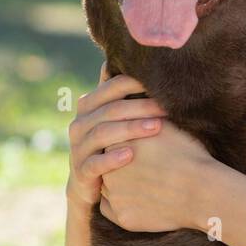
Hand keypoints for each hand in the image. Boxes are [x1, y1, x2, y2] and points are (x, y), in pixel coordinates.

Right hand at [66, 63, 166, 211]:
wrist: (89, 184)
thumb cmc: (109, 144)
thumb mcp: (113, 119)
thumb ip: (118, 94)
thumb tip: (128, 61)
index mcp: (88, 107)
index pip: (111, 87)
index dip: (135, 83)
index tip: (162, 85)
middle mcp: (79, 124)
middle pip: (110, 109)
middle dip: (140, 106)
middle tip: (167, 107)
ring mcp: (78, 148)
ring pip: (103, 133)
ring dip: (132, 129)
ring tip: (156, 128)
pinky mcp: (81, 172)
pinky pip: (95, 163)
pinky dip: (112, 158)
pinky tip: (131, 155)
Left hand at [99, 118, 216, 233]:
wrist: (203, 191)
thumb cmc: (190, 155)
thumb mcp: (166, 125)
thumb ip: (143, 115)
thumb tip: (137, 105)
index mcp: (116, 142)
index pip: (112, 143)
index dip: (129, 147)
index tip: (146, 152)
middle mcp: (108, 168)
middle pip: (108, 166)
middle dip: (122, 167)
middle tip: (148, 169)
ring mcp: (113, 195)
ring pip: (109, 188)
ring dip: (121, 186)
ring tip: (149, 184)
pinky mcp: (122, 217)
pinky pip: (114, 210)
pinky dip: (125, 205)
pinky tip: (145, 200)